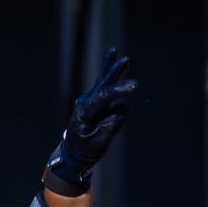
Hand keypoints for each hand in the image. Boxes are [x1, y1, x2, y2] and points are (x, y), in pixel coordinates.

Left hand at [45, 48, 134, 193]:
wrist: (74, 154)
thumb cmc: (84, 149)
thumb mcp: (99, 141)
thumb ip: (112, 124)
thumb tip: (124, 108)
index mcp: (83, 112)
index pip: (103, 97)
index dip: (118, 91)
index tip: (133, 87)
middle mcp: (86, 103)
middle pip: (102, 83)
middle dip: (114, 71)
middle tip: (125, 59)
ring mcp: (92, 102)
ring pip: (103, 82)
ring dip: (111, 69)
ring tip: (114, 52)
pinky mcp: (98, 105)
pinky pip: (108, 91)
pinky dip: (116, 87)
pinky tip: (115, 96)